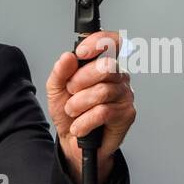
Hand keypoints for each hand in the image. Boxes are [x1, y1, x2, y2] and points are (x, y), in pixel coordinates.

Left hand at [46, 30, 136, 183]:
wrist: (73, 141)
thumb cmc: (69, 113)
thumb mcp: (56, 90)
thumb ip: (60, 72)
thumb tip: (67, 57)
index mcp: (102, 65)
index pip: (112, 42)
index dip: (100, 42)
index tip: (82, 52)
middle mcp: (118, 76)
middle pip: (106, 67)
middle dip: (80, 81)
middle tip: (70, 92)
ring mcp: (124, 94)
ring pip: (102, 92)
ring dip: (79, 105)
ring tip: (72, 112)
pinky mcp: (127, 113)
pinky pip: (104, 112)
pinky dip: (85, 122)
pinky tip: (80, 127)